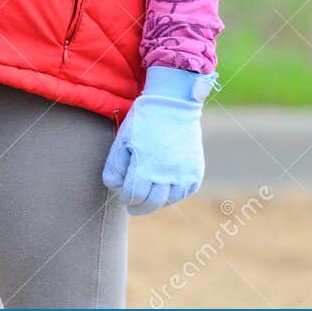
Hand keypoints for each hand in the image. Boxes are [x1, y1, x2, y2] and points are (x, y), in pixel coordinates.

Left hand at [101, 66, 218, 214]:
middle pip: (152, 203)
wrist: (173, 103)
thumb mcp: (122, 141)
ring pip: (170, 200)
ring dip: (158, 201)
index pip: (134, 196)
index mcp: (146, 168)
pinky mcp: (196, 170)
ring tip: (149, 197)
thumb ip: (115, 168)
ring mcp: (184, 174)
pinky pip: (186, 191)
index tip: (123, 197)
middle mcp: (167, 175)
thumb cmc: (143, 121)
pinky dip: (175, 193)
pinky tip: (166, 188)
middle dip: (140, 207)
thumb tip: (116, 188)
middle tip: (133, 207)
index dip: (126, 199)